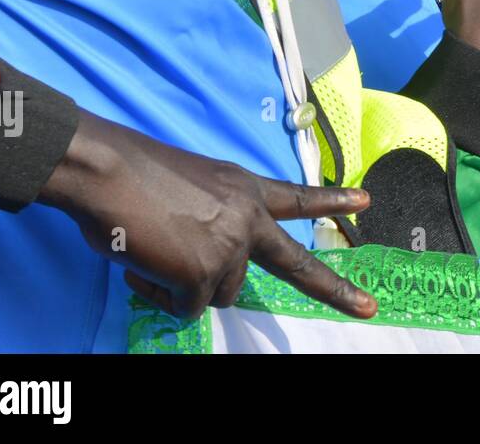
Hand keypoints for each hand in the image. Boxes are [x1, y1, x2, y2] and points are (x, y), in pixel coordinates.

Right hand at [39, 109, 375, 319]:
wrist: (110, 172)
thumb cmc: (136, 177)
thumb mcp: (195, 186)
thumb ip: (215, 219)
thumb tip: (205, 265)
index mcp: (245, 189)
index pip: (297, 197)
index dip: (332, 200)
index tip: (365, 201)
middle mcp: (248, 218)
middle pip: (297, 264)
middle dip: (336, 290)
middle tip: (369, 309)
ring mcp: (231, 247)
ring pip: (220, 294)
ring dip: (187, 286)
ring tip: (155, 253)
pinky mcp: (205, 274)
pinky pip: (186, 307)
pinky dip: (161, 295)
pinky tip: (144, 265)